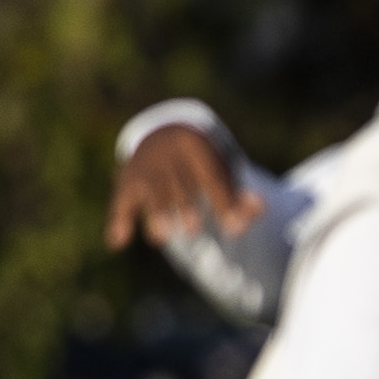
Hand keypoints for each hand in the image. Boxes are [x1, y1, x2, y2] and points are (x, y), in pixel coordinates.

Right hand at [105, 125, 263, 250]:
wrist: (165, 135)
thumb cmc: (203, 162)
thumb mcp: (223, 171)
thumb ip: (240, 194)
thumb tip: (261, 208)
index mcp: (196, 146)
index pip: (211, 177)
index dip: (223, 203)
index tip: (234, 230)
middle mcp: (166, 153)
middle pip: (178, 183)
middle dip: (185, 207)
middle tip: (194, 230)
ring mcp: (144, 167)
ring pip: (151, 191)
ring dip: (155, 214)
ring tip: (161, 238)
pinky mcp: (126, 181)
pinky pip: (122, 201)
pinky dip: (119, 220)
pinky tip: (117, 242)